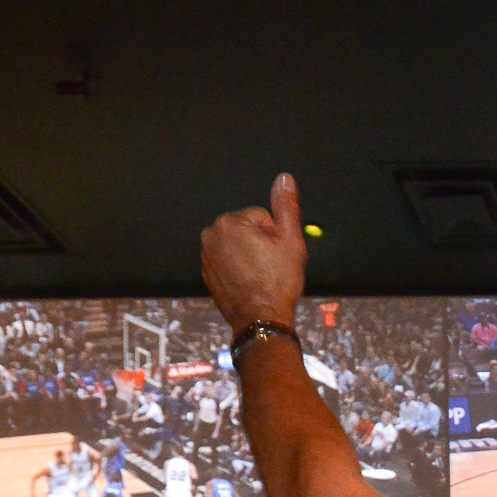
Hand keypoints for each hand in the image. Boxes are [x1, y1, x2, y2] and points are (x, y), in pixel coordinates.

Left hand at [201, 174, 306, 330]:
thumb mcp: (290, 241)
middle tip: (270, 266)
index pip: (261, 217)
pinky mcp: (207, 272)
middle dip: (260, 244)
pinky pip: (227, 261)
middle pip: (246, 229)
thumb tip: (284, 178)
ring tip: (260, 276)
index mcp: (231, 222)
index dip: (275, 236)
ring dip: (249, 255)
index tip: (277, 255)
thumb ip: (286, 206)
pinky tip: (249, 282)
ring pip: (237, 246)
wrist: (260, 318)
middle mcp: (212, 235)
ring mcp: (207, 255)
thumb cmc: (277, 282)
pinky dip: (238, 268)